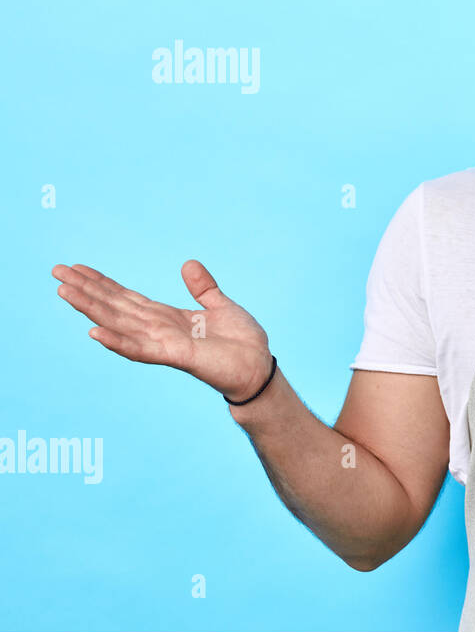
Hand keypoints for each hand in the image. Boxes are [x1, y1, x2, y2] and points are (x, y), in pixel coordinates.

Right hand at [52, 259, 272, 401]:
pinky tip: (94, 333)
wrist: (259, 368)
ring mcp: (163, 343)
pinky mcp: (176, 356)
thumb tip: (188, 263)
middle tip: (56, 271)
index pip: (126, 297)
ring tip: (64, 292)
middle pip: (114, 306)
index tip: (76, 268)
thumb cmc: (241, 342)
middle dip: (85, 290)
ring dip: (91, 309)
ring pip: (119, 323)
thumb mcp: (221, 305)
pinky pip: (141, 349)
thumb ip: (203, 288)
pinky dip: (118, 342)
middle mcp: (158, 329)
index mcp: (167, 317)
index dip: (101, 283)